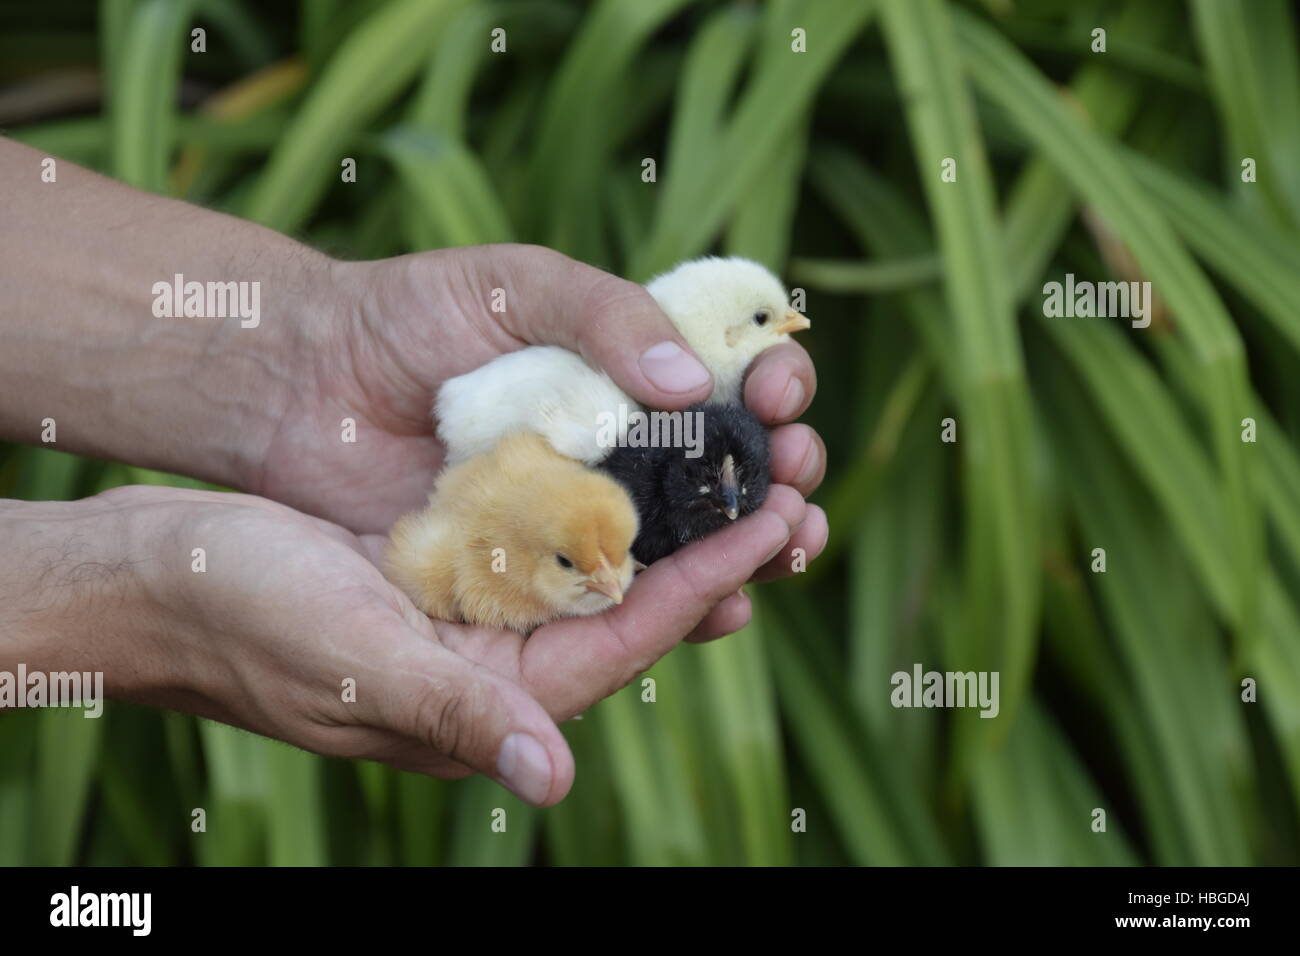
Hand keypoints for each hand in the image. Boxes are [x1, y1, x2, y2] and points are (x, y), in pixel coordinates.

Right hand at [17, 483, 804, 804]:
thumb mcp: (351, 660)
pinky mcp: (455, 564)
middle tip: (789, 485)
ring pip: (604, 566)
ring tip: (742, 462)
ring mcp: (479, 611)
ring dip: (672, 517)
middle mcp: (498, 661)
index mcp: (488, 698)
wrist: (161, 575)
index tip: (778, 523)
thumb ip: (452, 714)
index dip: (709, 583)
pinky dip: (602, 495)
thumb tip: (556, 777)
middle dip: (715, 551)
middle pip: (634, 607)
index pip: (626, 641)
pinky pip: (552, 532)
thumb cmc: (242, 619)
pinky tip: (641, 453)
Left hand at [252, 244, 828, 597]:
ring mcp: (582, 507)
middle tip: (793, 479)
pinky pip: (621, 590)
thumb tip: (696, 382)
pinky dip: (681, 601)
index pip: (733, 378)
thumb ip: (608, 315)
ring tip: (786, 547)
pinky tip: (727, 604)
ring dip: (754, 544)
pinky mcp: (540, 566)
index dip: (772, 388)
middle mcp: (620, 439)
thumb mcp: (517, 284)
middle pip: (731, 465)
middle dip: (782, 471)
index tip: (774, 398)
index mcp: (628, 362)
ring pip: (693, 536)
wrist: (301, 383)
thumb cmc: (408, 314)